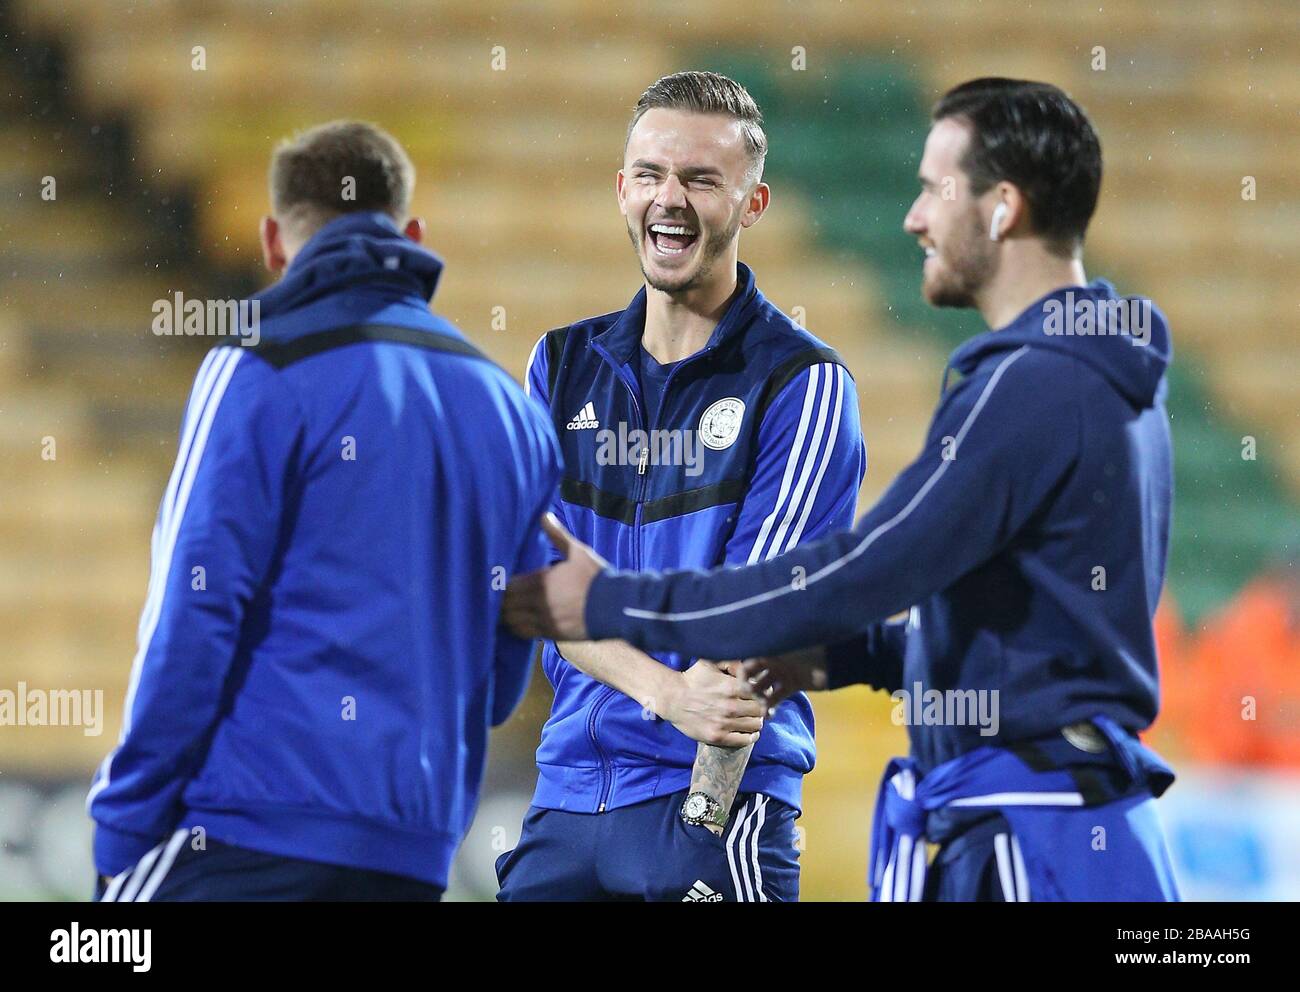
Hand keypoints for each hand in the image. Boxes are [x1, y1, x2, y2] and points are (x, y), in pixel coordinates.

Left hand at [502, 514, 605, 640]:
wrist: (615, 606)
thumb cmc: (596, 577)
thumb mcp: (578, 552)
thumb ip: (558, 535)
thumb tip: (544, 515)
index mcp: (541, 581)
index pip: (508, 586)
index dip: (501, 585)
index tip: (500, 582)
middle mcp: (538, 602)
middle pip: (506, 605)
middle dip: (501, 601)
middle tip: (500, 597)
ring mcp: (544, 620)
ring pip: (512, 621)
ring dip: (507, 615)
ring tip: (507, 610)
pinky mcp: (552, 634)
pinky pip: (525, 633)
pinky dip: (518, 628)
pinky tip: (519, 622)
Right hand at [660, 660, 764, 746]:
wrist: (672, 698)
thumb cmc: (692, 679)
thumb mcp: (711, 663)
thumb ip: (732, 662)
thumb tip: (750, 666)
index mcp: (732, 687)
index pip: (762, 693)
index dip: (764, 694)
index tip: (761, 695)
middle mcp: (730, 706)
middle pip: (762, 711)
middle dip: (762, 708)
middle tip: (758, 708)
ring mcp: (724, 723)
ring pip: (756, 726)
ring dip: (757, 722)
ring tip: (752, 719)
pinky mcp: (718, 737)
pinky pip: (745, 740)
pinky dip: (750, 736)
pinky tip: (748, 731)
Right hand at [740, 646, 828, 716]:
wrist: (834, 660)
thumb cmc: (808, 648)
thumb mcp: (782, 646)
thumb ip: (761, 648)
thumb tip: (742, 651)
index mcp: (770, 646)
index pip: (746, 659)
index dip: (739, 672)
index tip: (738, 686)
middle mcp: (773, 658)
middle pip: (752, 674)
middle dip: (747, 686)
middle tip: (748, 699)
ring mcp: (783, 672)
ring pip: (763, 687)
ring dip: (759, 698)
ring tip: (760, 709)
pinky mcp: (793, 684)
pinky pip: (776, 696)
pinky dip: (771, 705)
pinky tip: (768, 715)